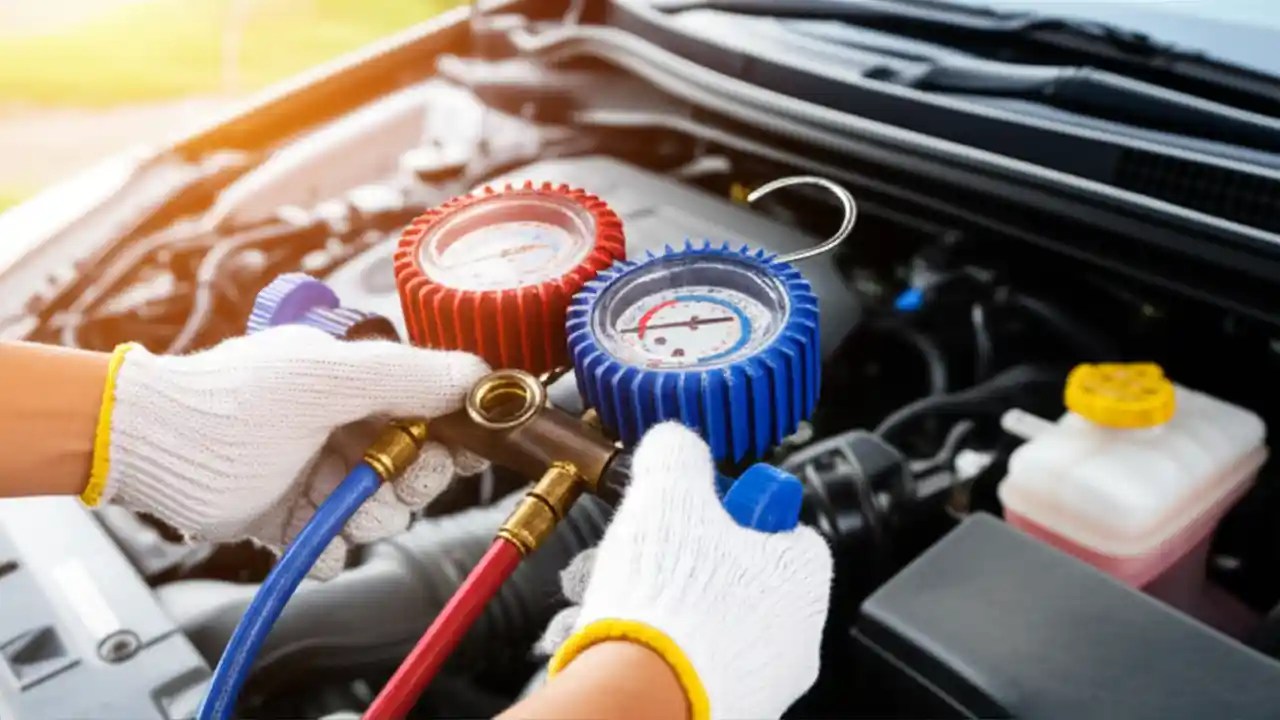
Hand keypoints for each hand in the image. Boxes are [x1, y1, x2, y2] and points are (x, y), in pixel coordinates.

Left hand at [87, 326, 488, 578]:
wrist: (152, 448)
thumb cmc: (231, 403)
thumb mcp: (327, 379)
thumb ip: (406, 377)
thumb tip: (478, 374)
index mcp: (360, 384)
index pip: (434, 409)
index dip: (454, 433)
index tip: (459, 450)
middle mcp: (346, 428)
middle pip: (417, 469)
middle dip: (407, 483)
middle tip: (385, 479)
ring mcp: (320, 475)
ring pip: (381, 514)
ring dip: (364, 518)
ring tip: (331, 504)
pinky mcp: (294, 520)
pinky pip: (335, 548)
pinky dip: (325, 549)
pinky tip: (306, 533)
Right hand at [538, 423, 832, 719]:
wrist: (643, 703)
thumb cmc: (671, 605)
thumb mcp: (668, 492)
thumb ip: (677, 455)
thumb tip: (675, 441)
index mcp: (801, 577)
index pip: (787, 528)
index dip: (736, 510)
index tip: (700, 507)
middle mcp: (791, 637)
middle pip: (729, 576)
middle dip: (670, 560)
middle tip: (635, 552)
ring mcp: (757, 683)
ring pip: (696, 623)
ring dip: (644, 602)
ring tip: (598, 594)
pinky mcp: (719, 711)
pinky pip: (677, 666)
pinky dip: (640, 649)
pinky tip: (598, 637)